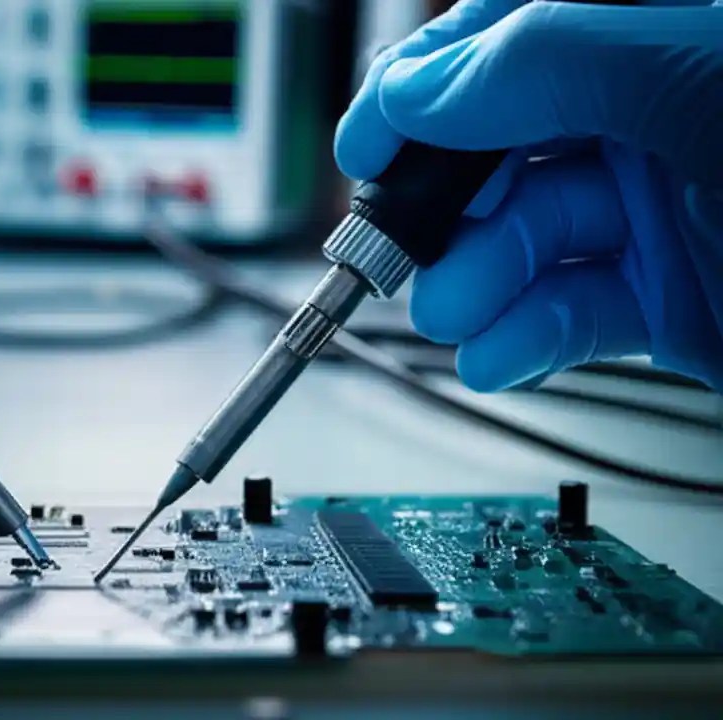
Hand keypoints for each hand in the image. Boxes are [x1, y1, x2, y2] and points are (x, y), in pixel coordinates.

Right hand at [335, 0, 722, 391]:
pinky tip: (498, 354)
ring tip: (456, 312)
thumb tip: (414, 90)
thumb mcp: (694, 78)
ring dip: (470, 284)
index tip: (367, 143)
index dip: (419, 87)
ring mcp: (659, 212)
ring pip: (520, 240)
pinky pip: (568, 315)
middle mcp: (649, 117)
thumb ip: (543, 64)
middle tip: (402, 243)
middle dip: (440, 206)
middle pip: (494, 150)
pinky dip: (520, 340)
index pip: (501, 39)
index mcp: (652, 37)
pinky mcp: (669, 302)